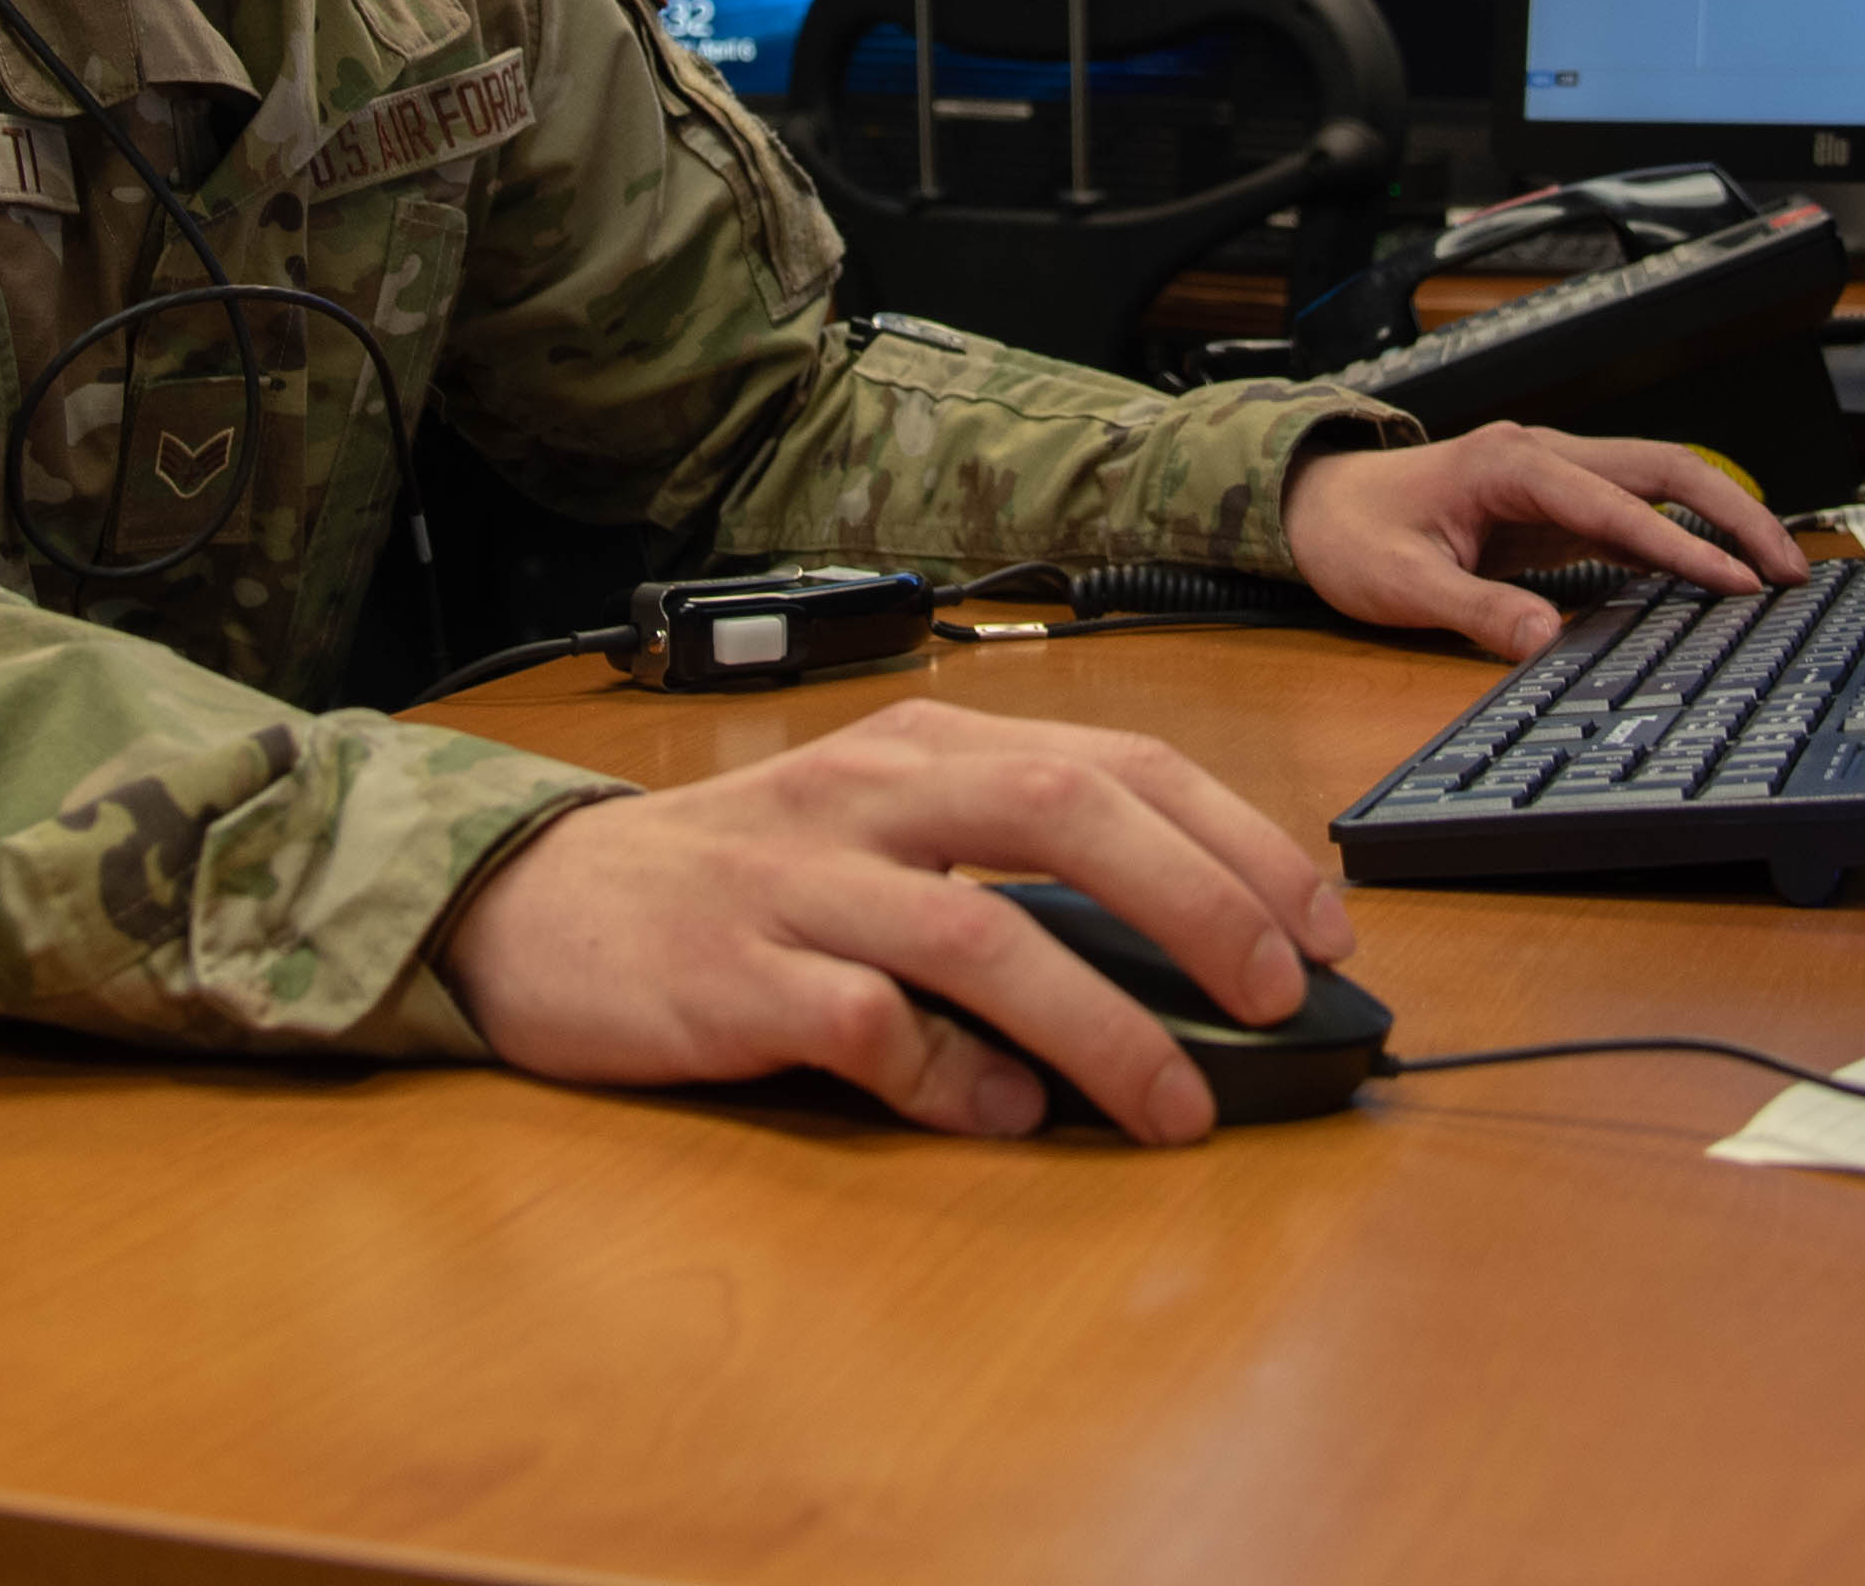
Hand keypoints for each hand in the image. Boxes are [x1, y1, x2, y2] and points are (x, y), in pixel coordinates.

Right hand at [440, 698, 1354, 1146]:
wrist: (539, 905)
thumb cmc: (743, 877)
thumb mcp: (884, 830)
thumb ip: (1010, 865)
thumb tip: (1189, 950)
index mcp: (925, 747)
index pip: (1118, 762)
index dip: (1237, 839)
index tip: (1325, 923)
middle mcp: (870, 793)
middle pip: (1069, 814)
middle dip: (1203, 903)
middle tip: (1283, 996)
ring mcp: (798, 883)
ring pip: (982, 931)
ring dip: (1101, 1026)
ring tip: (1175, 1104)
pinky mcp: (732, 978)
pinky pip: (867, 1029)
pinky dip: (951, 1079)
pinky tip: (998, 1116)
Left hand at [1281, 422, 1806, 660]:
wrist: (1313, 504)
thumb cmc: (1350, 532)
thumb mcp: (1402, 583)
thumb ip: (1475, 609)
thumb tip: (1545, 641)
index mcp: (1509, 464)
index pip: (1617, 503)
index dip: (1681, 546)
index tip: (1734, 584)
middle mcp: (1541, 459)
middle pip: (1662, 469)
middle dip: (1733, 513)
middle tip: (1787, 570)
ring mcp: (1551, 480)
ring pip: (1657, 484)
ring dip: (1718, 520)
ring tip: (1773, 572)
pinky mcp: (1551, 508)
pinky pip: (1632, 514)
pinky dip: (1682, 538)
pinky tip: (1714, 575)